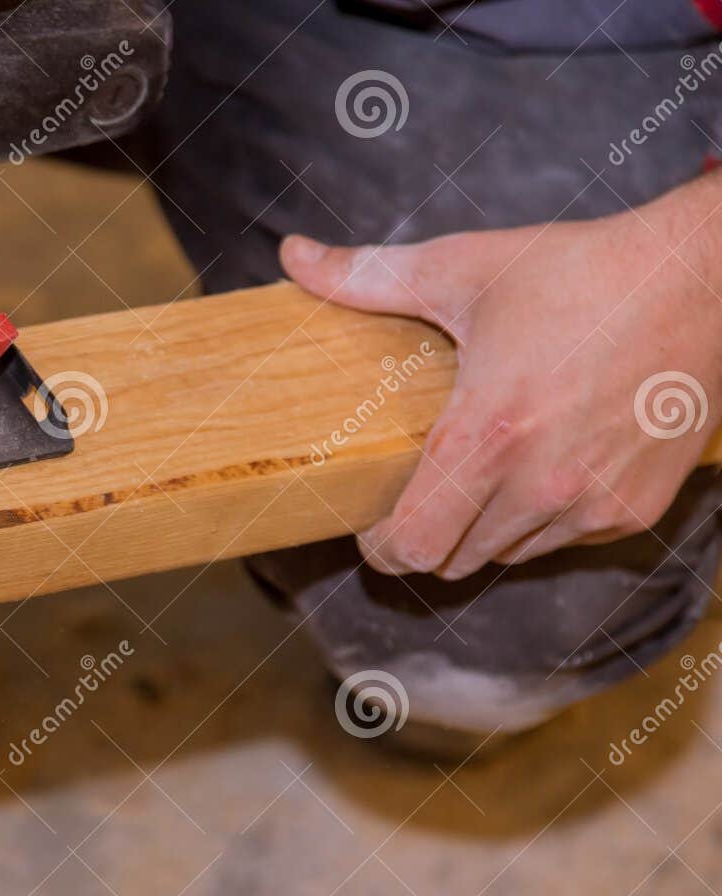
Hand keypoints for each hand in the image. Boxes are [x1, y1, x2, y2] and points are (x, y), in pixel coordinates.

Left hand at [279, 176, 721, 580]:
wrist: (702, 279)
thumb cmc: (579, 273)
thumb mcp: (464, 269)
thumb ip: (367, 275)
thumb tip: (291, 257)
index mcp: (490, 434)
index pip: (413, 544)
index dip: (380, 544)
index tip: (371, 519)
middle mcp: (544, 483)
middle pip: (451, 561)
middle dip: (424, 537)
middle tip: (415, 494)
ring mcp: (594, 504)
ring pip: (506, 556)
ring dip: (481, 530)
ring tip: (479, 473)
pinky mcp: (635, 510)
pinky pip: (561, 542)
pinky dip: (539, 521)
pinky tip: (538, 467)